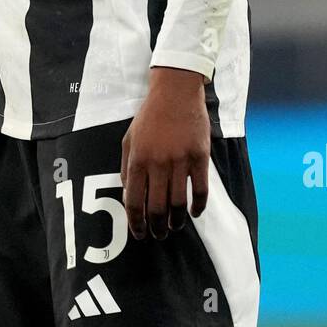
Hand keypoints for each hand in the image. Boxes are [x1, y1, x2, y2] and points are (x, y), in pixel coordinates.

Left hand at [121, 66, 209, 240]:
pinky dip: (198, 207)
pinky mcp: (200, 157)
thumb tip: (129, 196)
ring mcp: (180, 160)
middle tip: (159, 235)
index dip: (136, 224)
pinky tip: (195, 213)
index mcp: (137, 160)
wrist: (175, 92)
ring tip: (175, 227)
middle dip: (157, 228)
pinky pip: (200, 190)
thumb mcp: (128, 140)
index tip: (139, 234)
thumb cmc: (149, 117)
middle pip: (156, 208)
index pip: (134, 202)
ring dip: (177, 221)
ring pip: (179, 203)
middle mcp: (158, 163)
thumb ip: (126, 168)